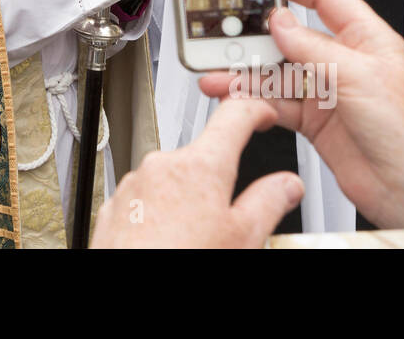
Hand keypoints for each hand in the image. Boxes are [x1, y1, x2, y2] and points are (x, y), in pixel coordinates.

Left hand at [92, 98, 303, 247]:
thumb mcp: (243, 237)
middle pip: (201, 157)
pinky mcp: (116, 205)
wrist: (133, 293)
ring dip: (186, 201)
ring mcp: (135, 184)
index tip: (262, 112)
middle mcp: (162, 165)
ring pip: (172, 181)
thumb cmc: (184, 261)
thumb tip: (287, 185)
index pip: (234, 116)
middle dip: (217, 181)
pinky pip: (146, 199)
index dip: (254, 109)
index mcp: (200, 165)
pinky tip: (167, 241)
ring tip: (192, 239)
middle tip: (226, 219)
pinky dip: (159, 215)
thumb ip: (268, 202)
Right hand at [198, 0, 403, 229]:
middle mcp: (344, 62)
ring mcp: (327, 92)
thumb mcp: (358, 77)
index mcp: (365, 39)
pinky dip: (255, 101)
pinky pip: (277, 103)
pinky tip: (237, 98)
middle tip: (227, 36)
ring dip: (248, 73)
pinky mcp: (314, 121)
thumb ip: (313, 48)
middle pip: (292, 37)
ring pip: (278, 73)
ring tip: (220, 74)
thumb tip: (281, 23)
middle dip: (258, 37)